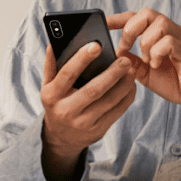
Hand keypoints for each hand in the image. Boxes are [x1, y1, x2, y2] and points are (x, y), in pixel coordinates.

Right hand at [41, 39, 135, 163]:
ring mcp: (83, 123)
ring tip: (132, 70)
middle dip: (111, 73)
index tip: (97, 45)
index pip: (68, 74)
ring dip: (123, 85)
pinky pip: (116, 112)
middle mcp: (66, 111)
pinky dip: (126, 97)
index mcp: (52, 95)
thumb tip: (53, 43)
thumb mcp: (48, 85)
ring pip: (109, 102)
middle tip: (125, 59)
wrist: (61, 138)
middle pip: (93, 90)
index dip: (82, 59)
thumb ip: (51, 64)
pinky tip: (131, 85)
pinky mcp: (98, 131)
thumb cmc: (56, 102)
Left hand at [108, 9, 180, 117]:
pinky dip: (157, 53)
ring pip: (159, 24)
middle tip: (126, 48)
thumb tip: (113, 53)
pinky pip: (169, 41)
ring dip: (145, 43)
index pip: (137, 16)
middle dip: (131, 29)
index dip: (119, 18)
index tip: (103, 24)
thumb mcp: (145, 71)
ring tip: (147, 60)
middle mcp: (172, 31)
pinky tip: (156, 65)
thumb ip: (131, 60)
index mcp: (160, 33)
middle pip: (147, 12)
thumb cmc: (175, 82)